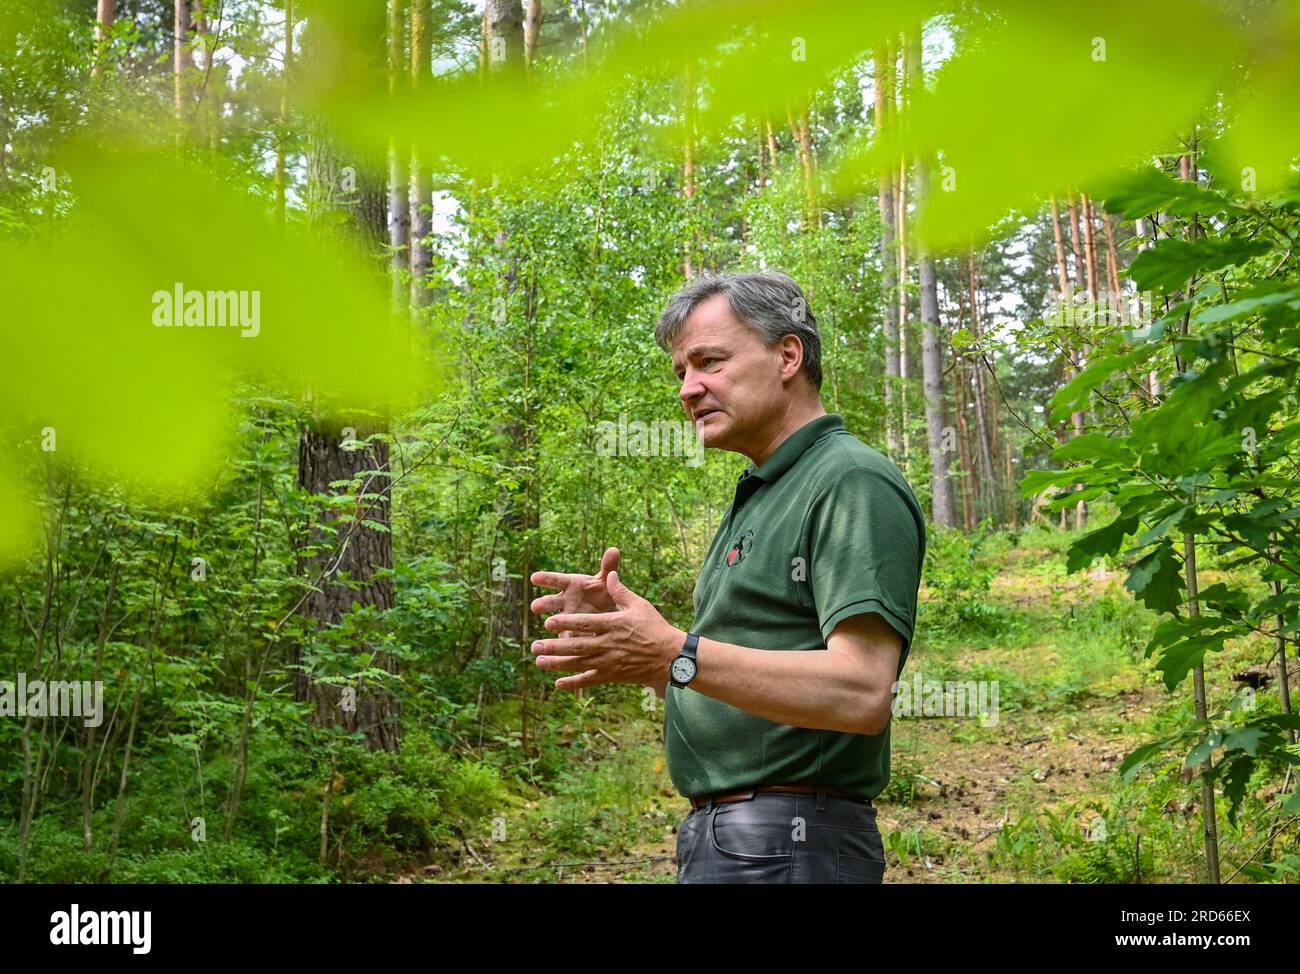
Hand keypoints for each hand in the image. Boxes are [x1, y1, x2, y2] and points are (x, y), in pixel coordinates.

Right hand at [530, 547, 620, 639]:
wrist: (606, 615)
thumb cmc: (602, 593)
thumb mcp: (605, 582)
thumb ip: (608, 567)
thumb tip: (614, 549)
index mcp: (570, 585)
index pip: (556, 580)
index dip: (546, 579)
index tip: (534, 577)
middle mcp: (563, 601)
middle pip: (551, 601)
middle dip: (544, 604)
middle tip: (536, 607)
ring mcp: (564, 618)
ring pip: (554, 622)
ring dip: (549, 625)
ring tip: (546, 627)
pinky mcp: (567, 634)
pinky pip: (563, 638)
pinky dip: (559, 644)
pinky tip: (552, 649)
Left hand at [531, 569, 683, 691]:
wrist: (671, 657)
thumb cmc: (656, 628)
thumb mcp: (639, 605)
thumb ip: (621, 591)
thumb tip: (609, 574)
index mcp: (613, 624)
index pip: (585, 624)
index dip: (565, 623)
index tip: (548, 622)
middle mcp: (608, 644)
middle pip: (577, 646)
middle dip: (554, 646)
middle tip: (534, 645)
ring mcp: (609, 662)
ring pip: (579, 664)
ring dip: (557, 664)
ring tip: (538, 661)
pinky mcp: (612, 675)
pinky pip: (590, 680)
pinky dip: (574, 683)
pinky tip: (558, 684)